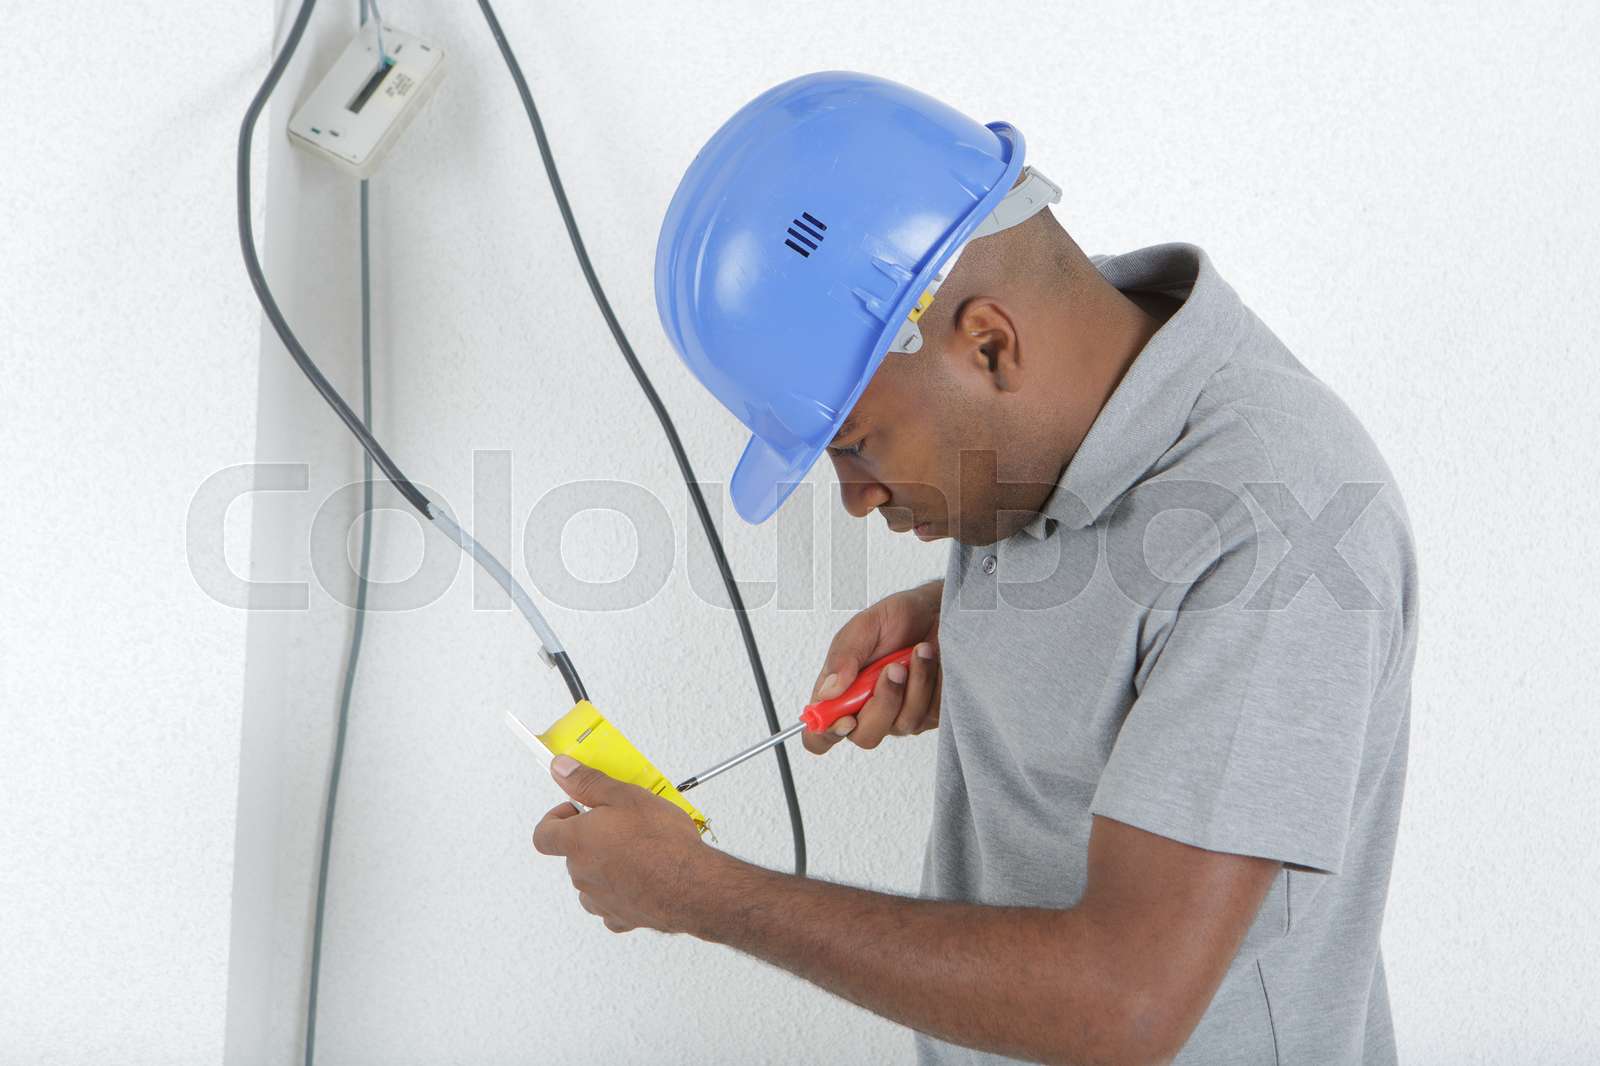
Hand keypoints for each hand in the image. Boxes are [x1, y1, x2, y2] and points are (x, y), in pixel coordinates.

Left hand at [531, 755, 716, 934]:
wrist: (691, 885)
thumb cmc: (662, 843)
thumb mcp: (625, 796)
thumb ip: (587, 782)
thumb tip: (561, 769)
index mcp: (577, 842)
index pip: (543, 834)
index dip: (555, 819)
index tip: (575, 809)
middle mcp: (581, 873)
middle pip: (572, 854)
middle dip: (591, 838)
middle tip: (620, 824)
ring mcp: (599, 899)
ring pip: (591, 879)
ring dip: (605, 865)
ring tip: (635, 851)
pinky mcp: (619, 917)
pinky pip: (610, 903)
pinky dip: (621, 890)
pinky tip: (642, 877)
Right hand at [806, 580, 943, 753]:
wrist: (938, 610)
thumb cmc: (898, 617)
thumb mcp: (865, 626)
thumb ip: (844, 655)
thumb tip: (828, 692)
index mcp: (840, 693)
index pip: (821, 734)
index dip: (827, 736)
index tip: (848, 719)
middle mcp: (868, 710)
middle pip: (865, 737)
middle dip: (883, 703)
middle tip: (895, 668)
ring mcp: (901, 715)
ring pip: (904, 724)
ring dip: (914, 684)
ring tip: (920, 650)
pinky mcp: (931, 713)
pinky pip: (931, 714)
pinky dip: (933, 683)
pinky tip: (933, 659)